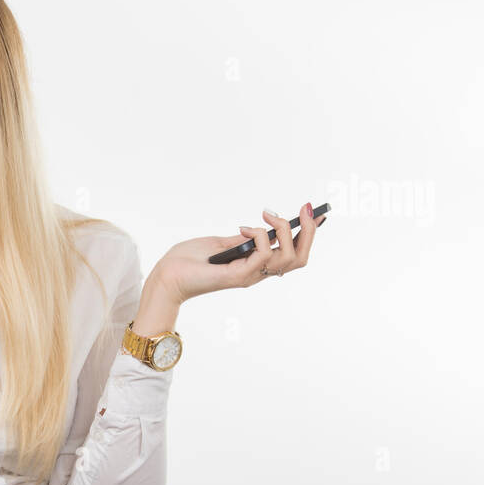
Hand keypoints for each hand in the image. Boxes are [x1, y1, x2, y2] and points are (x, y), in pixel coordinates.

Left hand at [146, 202, 320, 304]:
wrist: (167, 276)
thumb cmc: (188, 261)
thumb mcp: (221, 244)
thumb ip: (242, 240)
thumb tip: (262, 227)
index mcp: (255, 265)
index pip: (293, 254)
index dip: (309, 235)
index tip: (317, 213)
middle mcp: (257, 273)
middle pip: (299, 258)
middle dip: (308, 231)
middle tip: (302, 208)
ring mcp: (249, 275)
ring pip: (288, 256)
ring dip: (282, 229)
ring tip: (265, 215)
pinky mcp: (238, 276)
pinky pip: (264, 254)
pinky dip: (260, 235)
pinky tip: (244, 228)